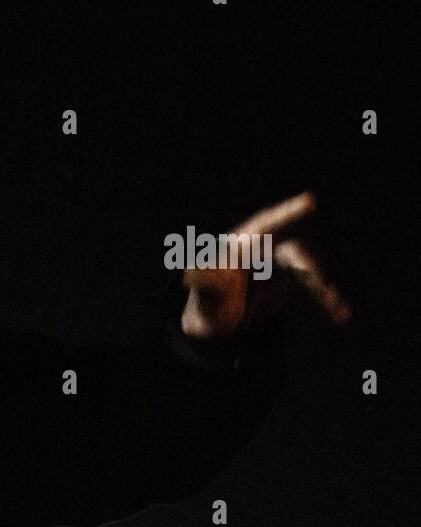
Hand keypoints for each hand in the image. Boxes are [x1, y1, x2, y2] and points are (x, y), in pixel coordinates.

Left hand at [180, 191, 352, 338]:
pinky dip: (325, 298)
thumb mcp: (204, 297)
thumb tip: (187, 275)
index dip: (286, 213)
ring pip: (306, 269)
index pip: (265, 225)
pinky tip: (339, 311)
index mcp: (241, 245)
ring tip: (329, 300)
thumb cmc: (206, 304)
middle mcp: (264, 249)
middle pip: (290, 250)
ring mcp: (280, 264)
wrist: (218, 325)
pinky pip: (313, 286)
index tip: (309, 200)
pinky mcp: (292, 280)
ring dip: (319, 285)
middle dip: (302, 261)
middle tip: (309, 273)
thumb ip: (203, 284)